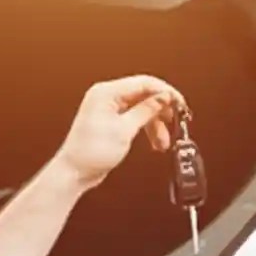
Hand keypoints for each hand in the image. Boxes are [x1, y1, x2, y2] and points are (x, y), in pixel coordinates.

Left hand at [55, 75, 183, 188]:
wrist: (75, 172)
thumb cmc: (90, 152)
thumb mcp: (124, 130)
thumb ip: (146, 111)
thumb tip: (163, 98)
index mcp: (106, 92)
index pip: (143, 83)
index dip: (165, 92)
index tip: (179, 102)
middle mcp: (106, 97)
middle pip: (144, 95)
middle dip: (161, 110)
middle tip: (176, 121)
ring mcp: (108, 109)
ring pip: (142, 109)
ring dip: (155, 124)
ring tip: (163, 141)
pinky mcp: (111, 121)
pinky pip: (135, 118)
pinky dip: (146, 128)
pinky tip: (154, 140)